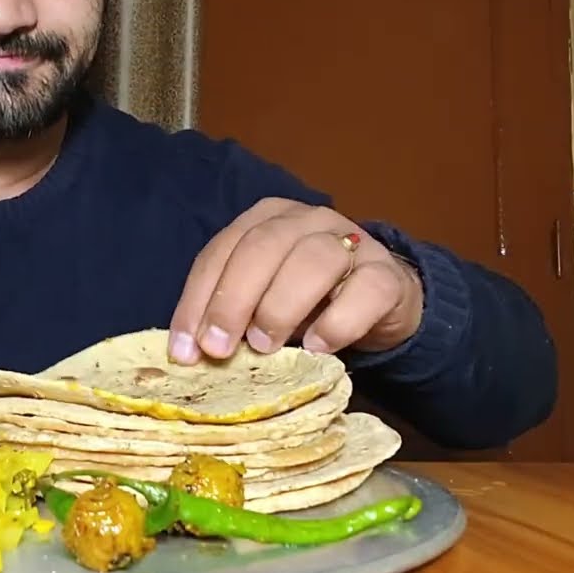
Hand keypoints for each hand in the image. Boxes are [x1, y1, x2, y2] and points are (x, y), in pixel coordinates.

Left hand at [168, 198, 422, 362]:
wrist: (380, 305)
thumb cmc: (308, 304)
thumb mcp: (261, 303)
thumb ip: (231, 316)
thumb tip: (190, 352)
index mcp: (266, 220)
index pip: (221, 252)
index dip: (198, 300)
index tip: (186, 350)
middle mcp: (307, 220)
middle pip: (262, 247)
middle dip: (232, 301)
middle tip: (220, 349)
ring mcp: (352, 241)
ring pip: (313, 259)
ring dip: (280, 306)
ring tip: (265, 347)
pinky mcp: (387, 274)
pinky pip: (364, 290)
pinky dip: (337, 322)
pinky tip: (318, 347)